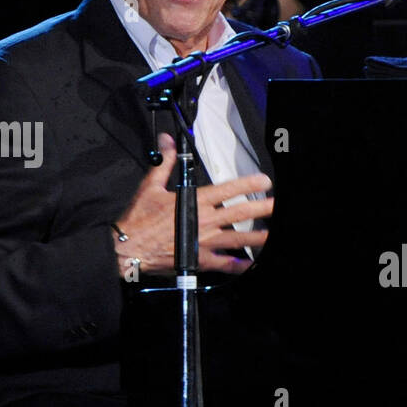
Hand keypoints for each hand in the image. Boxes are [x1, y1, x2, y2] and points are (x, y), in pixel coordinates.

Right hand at [112, 133, 272, 276]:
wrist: (128, 248)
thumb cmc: (138, 219)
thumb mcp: (150, 185)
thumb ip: (165, 162)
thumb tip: (167, 141)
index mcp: (194, 201)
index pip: (227, 190)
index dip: (247, 185)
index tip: (264, 181)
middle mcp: (204, 221)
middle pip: (240, 214)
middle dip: (263, 209)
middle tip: (278, 205)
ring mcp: (203, 242)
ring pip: (238, 239)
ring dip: (258, 237)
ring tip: (273, 234)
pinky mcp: (199, 260)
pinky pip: (223, 264)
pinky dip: (238, 265)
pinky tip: (250, 264)